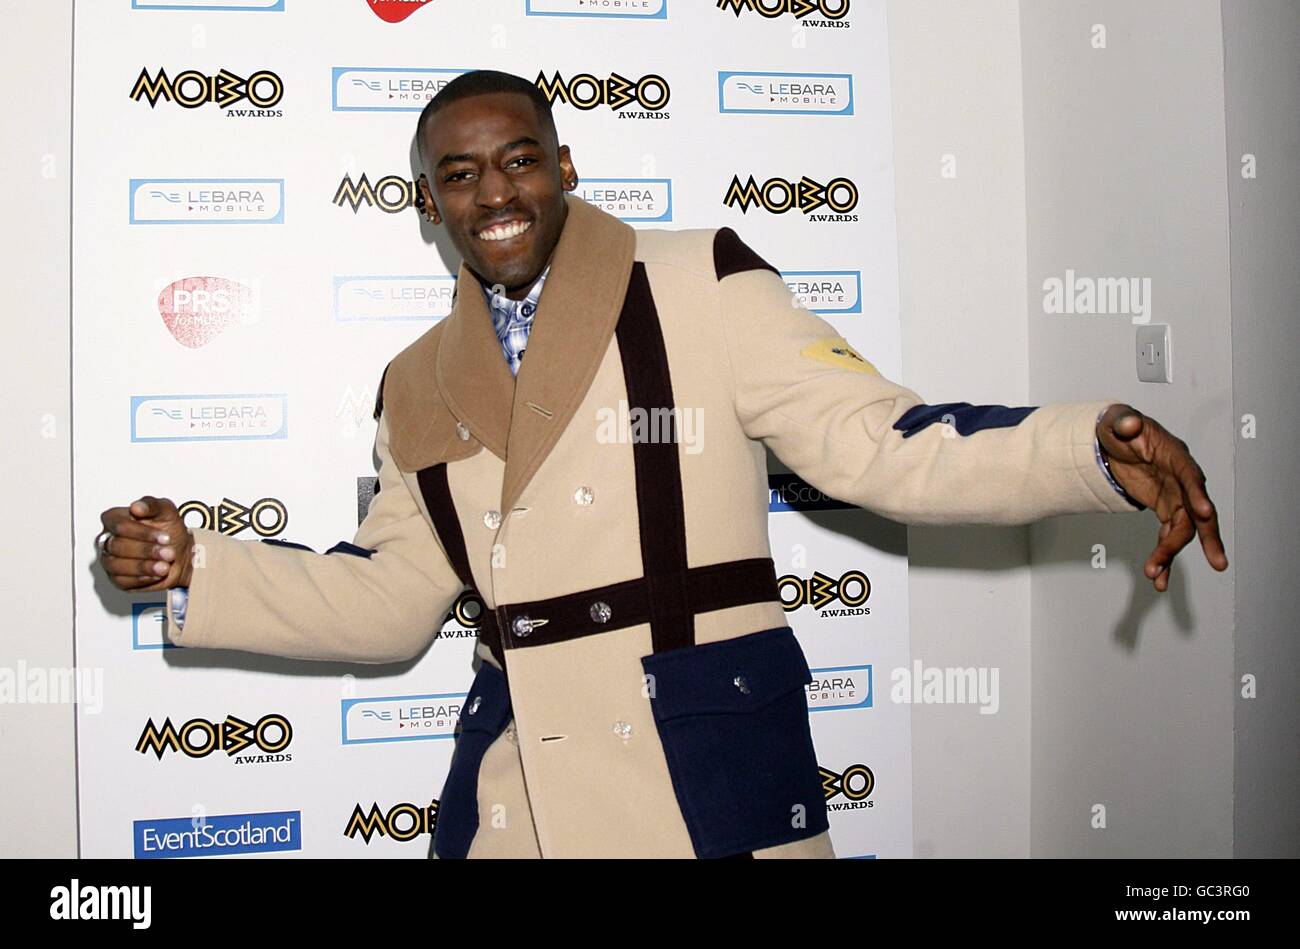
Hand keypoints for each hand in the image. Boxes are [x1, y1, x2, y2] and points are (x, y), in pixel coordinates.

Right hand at [97, 496, 194, 592]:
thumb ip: (151, 504)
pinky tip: (156, 574)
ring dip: (143, 566)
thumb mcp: (166, 511)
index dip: (142, 533)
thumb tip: (136, 507)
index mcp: (114, 519)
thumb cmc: (170, 530)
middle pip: (117, 546)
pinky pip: (121, 581)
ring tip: (165, 567)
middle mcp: (108, 540)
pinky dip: (141, 579)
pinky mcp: (117, 578)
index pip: (119, 526)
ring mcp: (110, 560)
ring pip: (115, 565)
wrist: (182, 554)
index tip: (165, 536)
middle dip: (146, 551)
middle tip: (169, 553)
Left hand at [1096, 404, 1227, 591]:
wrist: (1115, 440)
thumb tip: (1128, 424)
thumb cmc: (1122, 428)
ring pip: (1183, 530)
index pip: (1191, 476)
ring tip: (1157, 576)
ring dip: (1172, 553)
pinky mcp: (1165, 509)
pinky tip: (1158, 577)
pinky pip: (1168, 536)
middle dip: (1207, 537)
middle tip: (1217, 561)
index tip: (1205, 512)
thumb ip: (1123, 423)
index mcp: (1175, 456)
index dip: (1198, 494)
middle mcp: (1182, 480)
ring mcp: (1175, 497)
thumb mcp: (1118, 422)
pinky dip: (1164, 556)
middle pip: (1198, 511)